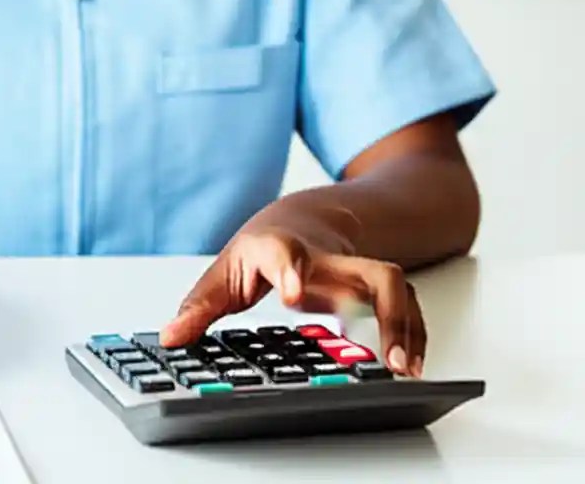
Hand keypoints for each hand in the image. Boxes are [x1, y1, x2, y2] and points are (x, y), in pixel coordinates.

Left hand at [161, 226, 425, 377]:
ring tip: (403, 369)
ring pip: (395, 288)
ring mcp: (356, 269)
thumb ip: (199, 307)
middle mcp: (326, 258)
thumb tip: (171, 337)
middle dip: (382, 308)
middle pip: (367, 270)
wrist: (305, 217)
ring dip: (405, 328)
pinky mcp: (375, 286)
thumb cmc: (264, 245)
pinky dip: (413, 335)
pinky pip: (407, 307)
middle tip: (381, 353)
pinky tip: (410, 365)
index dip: (291, 271)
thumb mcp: (224, 272)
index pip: (285, 254)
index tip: (293, 295)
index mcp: (280, 249)